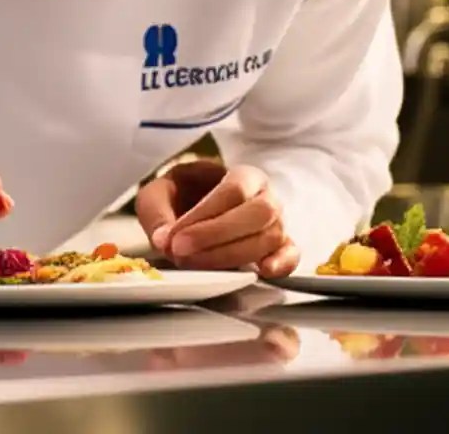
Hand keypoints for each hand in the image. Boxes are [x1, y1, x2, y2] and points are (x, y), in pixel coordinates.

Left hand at [135, 160, 298, 276]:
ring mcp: (277, 224)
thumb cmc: (181, 197)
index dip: (204, 215)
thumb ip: (157, 213)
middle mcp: (266, 198)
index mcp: (244, 175)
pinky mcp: (280, 249)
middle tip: (181, 251)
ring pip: (269, 237)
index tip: (175, 237)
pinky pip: (291, 256)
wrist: (195, 207)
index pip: (233, 190)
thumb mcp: (158, 195)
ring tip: (195, 263)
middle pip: (258, 212)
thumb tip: (163, 240)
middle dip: (217, 235)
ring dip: (231, 255)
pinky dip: (282, 265)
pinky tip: (262, 272)